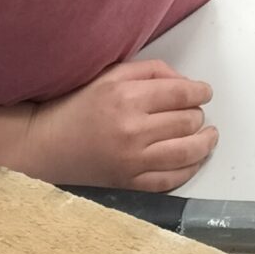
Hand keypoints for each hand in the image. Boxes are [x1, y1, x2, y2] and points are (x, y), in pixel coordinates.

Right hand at [21, 58, 216, 191]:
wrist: (45, 144)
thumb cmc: (78, 105)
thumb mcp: (111, 75)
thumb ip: (151, 70)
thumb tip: (185, 82)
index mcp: (127, 97)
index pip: (181, 93)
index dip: (200, 91)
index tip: (204, 92)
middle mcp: (132, 129)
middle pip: (188, 121)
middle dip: (198, 115)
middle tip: (196, 113)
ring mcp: (132, 159)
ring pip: (186, 152)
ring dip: (205, 142)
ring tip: (209, 136)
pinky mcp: (129, 182)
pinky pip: (170, 180)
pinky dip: (189, 170)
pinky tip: (194, 159)